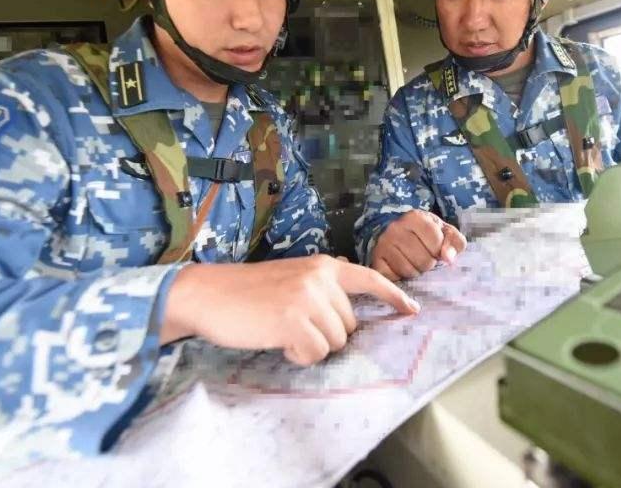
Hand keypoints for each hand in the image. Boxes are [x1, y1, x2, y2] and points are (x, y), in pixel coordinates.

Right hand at [161, 255, 419, 364]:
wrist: (208, 294)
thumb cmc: (246, 292)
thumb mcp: (291, 278)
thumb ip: (320, 290)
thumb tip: (346, 317)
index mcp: (322, 265)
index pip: (369, 278)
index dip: (393, 297)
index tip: (412, 311)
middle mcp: (320, 278)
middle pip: (350, 325)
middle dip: (326, 334)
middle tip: (292, 326)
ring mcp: (308, 298)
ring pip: (335, 342)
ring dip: (311, 346)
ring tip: (281, 332)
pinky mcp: (294, 321)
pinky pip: (315, 353)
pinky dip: (298, 355)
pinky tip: (277, 341)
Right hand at [371, 209, 466, 280]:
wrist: (393, 233)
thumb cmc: (424, 233)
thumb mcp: (443, 231)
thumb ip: (454, 242)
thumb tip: (449, 259)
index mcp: (415, 217)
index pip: (436, 243)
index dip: (439, 251)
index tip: (435, 249)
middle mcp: (395, 228)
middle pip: (424, 261)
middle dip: (428, 263)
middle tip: (423, 257)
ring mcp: (383, 244)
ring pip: (409, 271)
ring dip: (415, 271)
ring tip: (413, 262)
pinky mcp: (375, 261)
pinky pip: (394, 278)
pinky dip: (400, 278)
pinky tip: (401, 268)